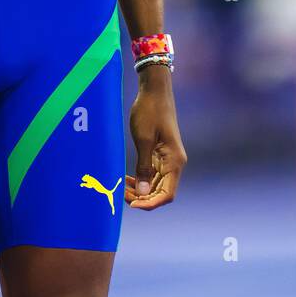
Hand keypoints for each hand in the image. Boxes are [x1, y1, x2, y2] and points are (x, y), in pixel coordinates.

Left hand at [125, 66, 185, 209]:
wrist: (154, 91)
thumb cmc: (149, 112)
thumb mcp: (143, 140)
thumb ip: (144, 167)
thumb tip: (143, 193)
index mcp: (174, 161)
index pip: (167, 194)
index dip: (150, 204)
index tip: (132, 205)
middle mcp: (174, 163)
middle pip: (161, 192)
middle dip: (142, 198)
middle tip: (120, 194)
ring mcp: (168, 159)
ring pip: (155, 185)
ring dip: (140, 190)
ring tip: (121, 188)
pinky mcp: (160, 154)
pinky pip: (152, 175)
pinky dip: (140, 180)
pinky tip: (126, 179)